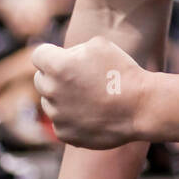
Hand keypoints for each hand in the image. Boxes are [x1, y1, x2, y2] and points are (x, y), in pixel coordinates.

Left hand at [32, 35, 147, 148]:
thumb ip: (73, 49)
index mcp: (57, 66)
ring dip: (62, 98)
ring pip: (49, 102)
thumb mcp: (99, 45)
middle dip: (55, 76)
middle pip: (40, 80)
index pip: (38, 55)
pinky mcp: (64, 134)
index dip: (51, 54)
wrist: (140, 107)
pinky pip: (60, 122)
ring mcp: (57, 115)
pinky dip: (71, 119)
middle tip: (79, 78)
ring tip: (90, 98)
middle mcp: (52, 91)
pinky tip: (92, 114)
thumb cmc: (122, 71)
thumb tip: (62, 58)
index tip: (63, 58)